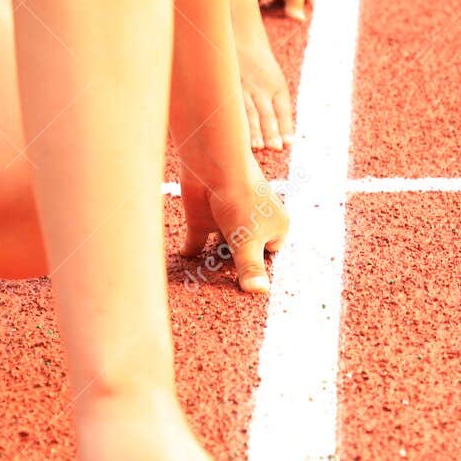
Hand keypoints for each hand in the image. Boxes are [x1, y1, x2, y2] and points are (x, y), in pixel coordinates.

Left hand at [178, 157, 289, 293]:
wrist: (212, 163)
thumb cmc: (241, 199)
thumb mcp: (248, 240)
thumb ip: (250, 268)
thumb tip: (260, 293)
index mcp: (274, 227)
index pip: (269, 256)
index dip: (260, 271)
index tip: (248, 292)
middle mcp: (252, 224)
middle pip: (245, 253)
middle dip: (236, 270)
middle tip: (228, 296)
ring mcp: (227, 221)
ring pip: (222, 249)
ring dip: (214, 264)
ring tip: (208, 287)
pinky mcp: (204, 219)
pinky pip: (197, 241)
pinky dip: (191, 252)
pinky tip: (186, 264)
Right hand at [237, 31, 294, 151]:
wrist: (238, 32)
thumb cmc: (259, 63)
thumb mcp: (274, 78)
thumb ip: (279, 105)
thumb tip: (288, 107)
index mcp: (276, 84)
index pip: (283, 109)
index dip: (285, 127)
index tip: (288, 143)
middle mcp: (260, 86)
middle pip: (266, 112)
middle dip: (270, 131)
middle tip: (274, 147)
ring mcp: (242, 86)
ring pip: (248, 111)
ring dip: (252, 130)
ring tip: (257, 146)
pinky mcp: (227, 86)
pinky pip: (231, 106)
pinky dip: (233, 121)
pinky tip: (233, 134)